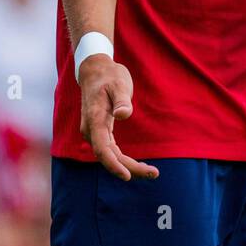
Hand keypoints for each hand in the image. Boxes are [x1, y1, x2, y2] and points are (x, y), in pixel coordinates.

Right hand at [78, 55, 159, 180]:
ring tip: (151, 172)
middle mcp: (91, 129)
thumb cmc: (109, 76)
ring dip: (127, 166)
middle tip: (153, 173)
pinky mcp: (99, 132)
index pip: (102, 148)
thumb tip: (123, 115)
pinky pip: (109, 150)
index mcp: (95, 119)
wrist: (94, 70)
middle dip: (129, 168)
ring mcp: (94, 132)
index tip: (127, 176)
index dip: (114, 164)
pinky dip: (122, 160)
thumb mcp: (118, 83)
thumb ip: (121, 100)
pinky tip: (136, 165)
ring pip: (109, 156)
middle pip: (108, 156)